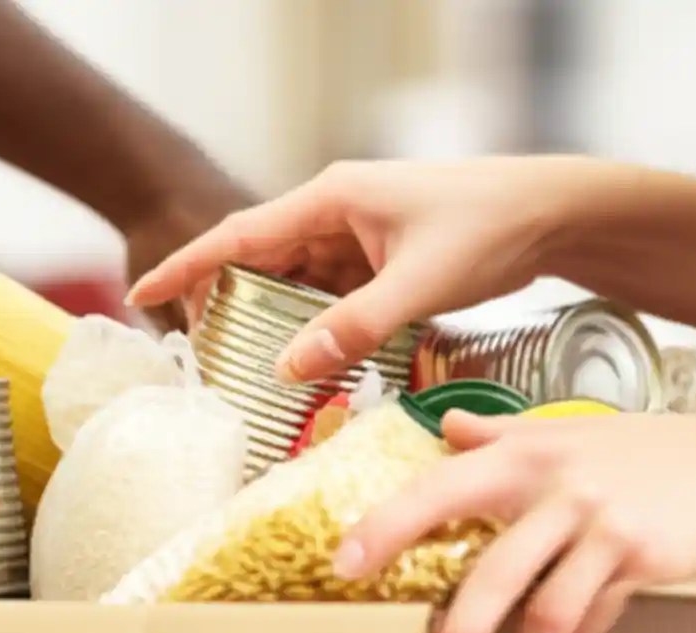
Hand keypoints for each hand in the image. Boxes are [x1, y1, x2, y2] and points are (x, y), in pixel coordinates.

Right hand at [127, 157, 591, 378]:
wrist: (553, 212)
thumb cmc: (488, 227)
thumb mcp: (418, 283)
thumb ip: (354, 328)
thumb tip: (289, 369)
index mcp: (330, 199)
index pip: (239, 235)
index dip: (187, 268)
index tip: (142, 296)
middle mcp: (334, 213)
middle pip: (261, 263)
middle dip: (230, 308)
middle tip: (202, 358)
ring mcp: (356, 236)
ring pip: (296, 284)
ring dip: (277, 324)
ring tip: (248, 371)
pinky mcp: (379, 259)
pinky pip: (332, 296)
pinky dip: (318, 329)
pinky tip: (312, 364)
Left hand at [333, 405, 695, 632]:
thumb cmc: (644, 447)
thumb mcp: (563, 430)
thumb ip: (498, 434)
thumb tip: (443, 429)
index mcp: (520, 453)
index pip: (436, 488)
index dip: (386, 526)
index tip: (345, 564)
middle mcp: (554, 489)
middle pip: (491, 571)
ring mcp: (599, 526)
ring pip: (546, 611)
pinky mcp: (639, 558)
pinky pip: (593, 619)